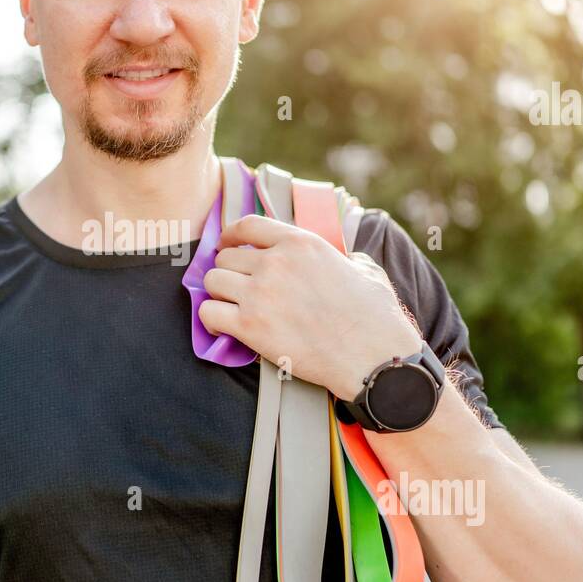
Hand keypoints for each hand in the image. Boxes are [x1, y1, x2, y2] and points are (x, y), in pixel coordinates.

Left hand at [201, 214, 421, 398]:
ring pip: (212, 282)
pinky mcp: (249, 326)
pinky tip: (223, 328)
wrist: (372, 356)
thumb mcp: (363, 268)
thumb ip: (342, 257)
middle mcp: (275, 262)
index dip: (230, 236)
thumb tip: (344, 260)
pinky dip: (211, 320)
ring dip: (219, 295)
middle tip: (236, 288)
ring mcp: (259, 293)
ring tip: (231, 308)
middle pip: (225, 257)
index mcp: (300, 242)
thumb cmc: (374, 316)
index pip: (248, 225)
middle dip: (228, 272)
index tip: (226, 245)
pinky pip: (208, 313)